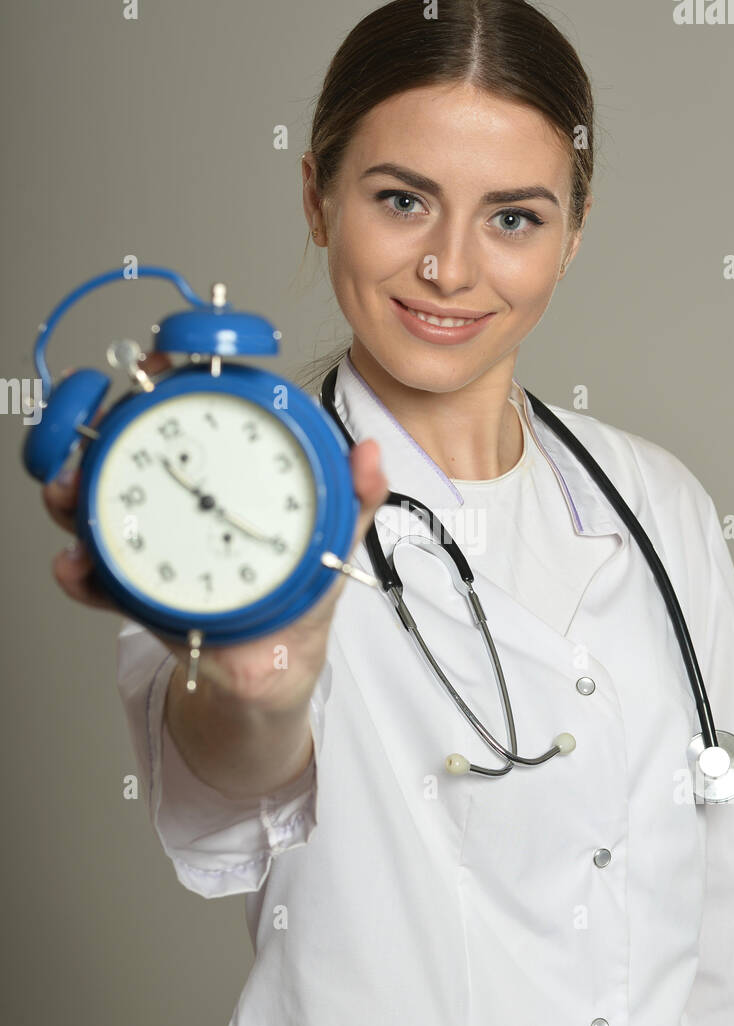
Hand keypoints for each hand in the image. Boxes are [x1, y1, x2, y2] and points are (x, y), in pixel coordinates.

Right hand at [43, 354, 389, 710]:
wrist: (279, 659)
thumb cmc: (301, 589)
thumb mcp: (336, 536)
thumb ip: (357, 495)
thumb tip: (370, 455)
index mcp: (226, 474)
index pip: (188, 412)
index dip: (166, 381)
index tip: (157, 367)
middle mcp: (182, 498)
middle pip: (124, 451)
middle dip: (95, 434)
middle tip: (94, 433)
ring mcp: (154, 537)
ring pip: (98, 505)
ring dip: (74, 494)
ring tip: (72, 493)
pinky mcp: (138, 587)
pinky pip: (98, 576)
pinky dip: (80, 571)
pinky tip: (79, 565)